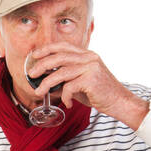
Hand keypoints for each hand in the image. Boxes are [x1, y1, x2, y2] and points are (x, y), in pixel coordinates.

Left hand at [29, 42, 149, 127]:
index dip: (47, 49)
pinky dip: (65, 97)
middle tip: (32, 73)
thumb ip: (67, 78)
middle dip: (42, 64)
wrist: (119, 102)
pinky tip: (68, 104)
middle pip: (59, 57)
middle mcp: (89, 58)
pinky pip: (69, 87)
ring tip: (39, 91)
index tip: (35, 55)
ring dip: (47, 83)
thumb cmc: (100, 93)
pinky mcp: (91, 79)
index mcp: (87, 55)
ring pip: (61, 72)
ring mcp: (90, 67)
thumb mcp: (82, 82)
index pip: (64, 46)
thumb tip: (47, 83)